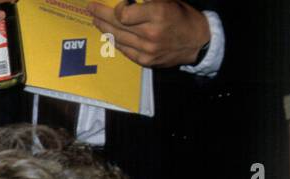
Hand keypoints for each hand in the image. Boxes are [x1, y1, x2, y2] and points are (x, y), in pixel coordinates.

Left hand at [88, 1, 210, 68]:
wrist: (198, 42)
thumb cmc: (183, 16)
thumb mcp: (168, 0)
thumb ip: (147, 0)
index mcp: (158, 14)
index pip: (123, 14)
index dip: (118, 8)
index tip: (120, 3)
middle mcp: (150, 33)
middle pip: (116, 25)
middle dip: (100, 15)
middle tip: (90, 8)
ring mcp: (146, 50)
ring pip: (116, 39)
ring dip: (104, 28)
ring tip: (96, 20)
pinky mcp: (145, 61)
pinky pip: (123, 50)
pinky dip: (115, 40)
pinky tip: (109, 34)